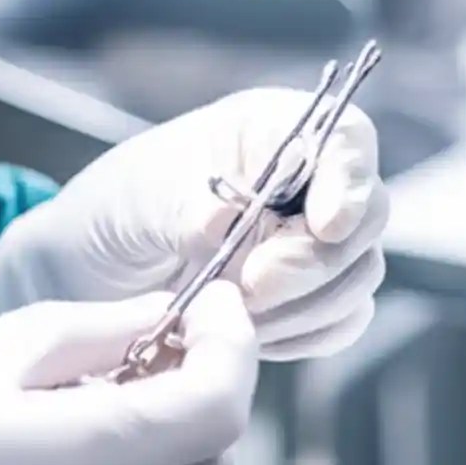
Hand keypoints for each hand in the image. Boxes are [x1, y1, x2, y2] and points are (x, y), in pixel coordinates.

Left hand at [0, 88, 389, 360]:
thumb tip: (224, 222)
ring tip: (228, 308)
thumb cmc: (125, 204)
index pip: (346, 141)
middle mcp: (311, 182)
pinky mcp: (312, 298)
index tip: (325, 225)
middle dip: (311, 262)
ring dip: (300, 306)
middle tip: (250, 285)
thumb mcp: (144, 190)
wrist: (100, 267)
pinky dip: (300, 335)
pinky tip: (248, 330)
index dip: (349, 183)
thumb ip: (188, 204)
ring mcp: (317, 243)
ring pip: (357, 278)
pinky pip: (339, 322)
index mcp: (277, 130)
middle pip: (365, 218)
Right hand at [0, 283, 257, 464]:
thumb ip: (85, 332)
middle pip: (210, 448)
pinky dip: (144, 448)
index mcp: (64, 456)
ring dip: (177, 417)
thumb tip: (162, 314)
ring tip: (115, 375)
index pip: (209, 410)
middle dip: (205, 376)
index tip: (219, 301)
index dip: (233, 344)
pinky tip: (94, 417)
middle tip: (167, 329)